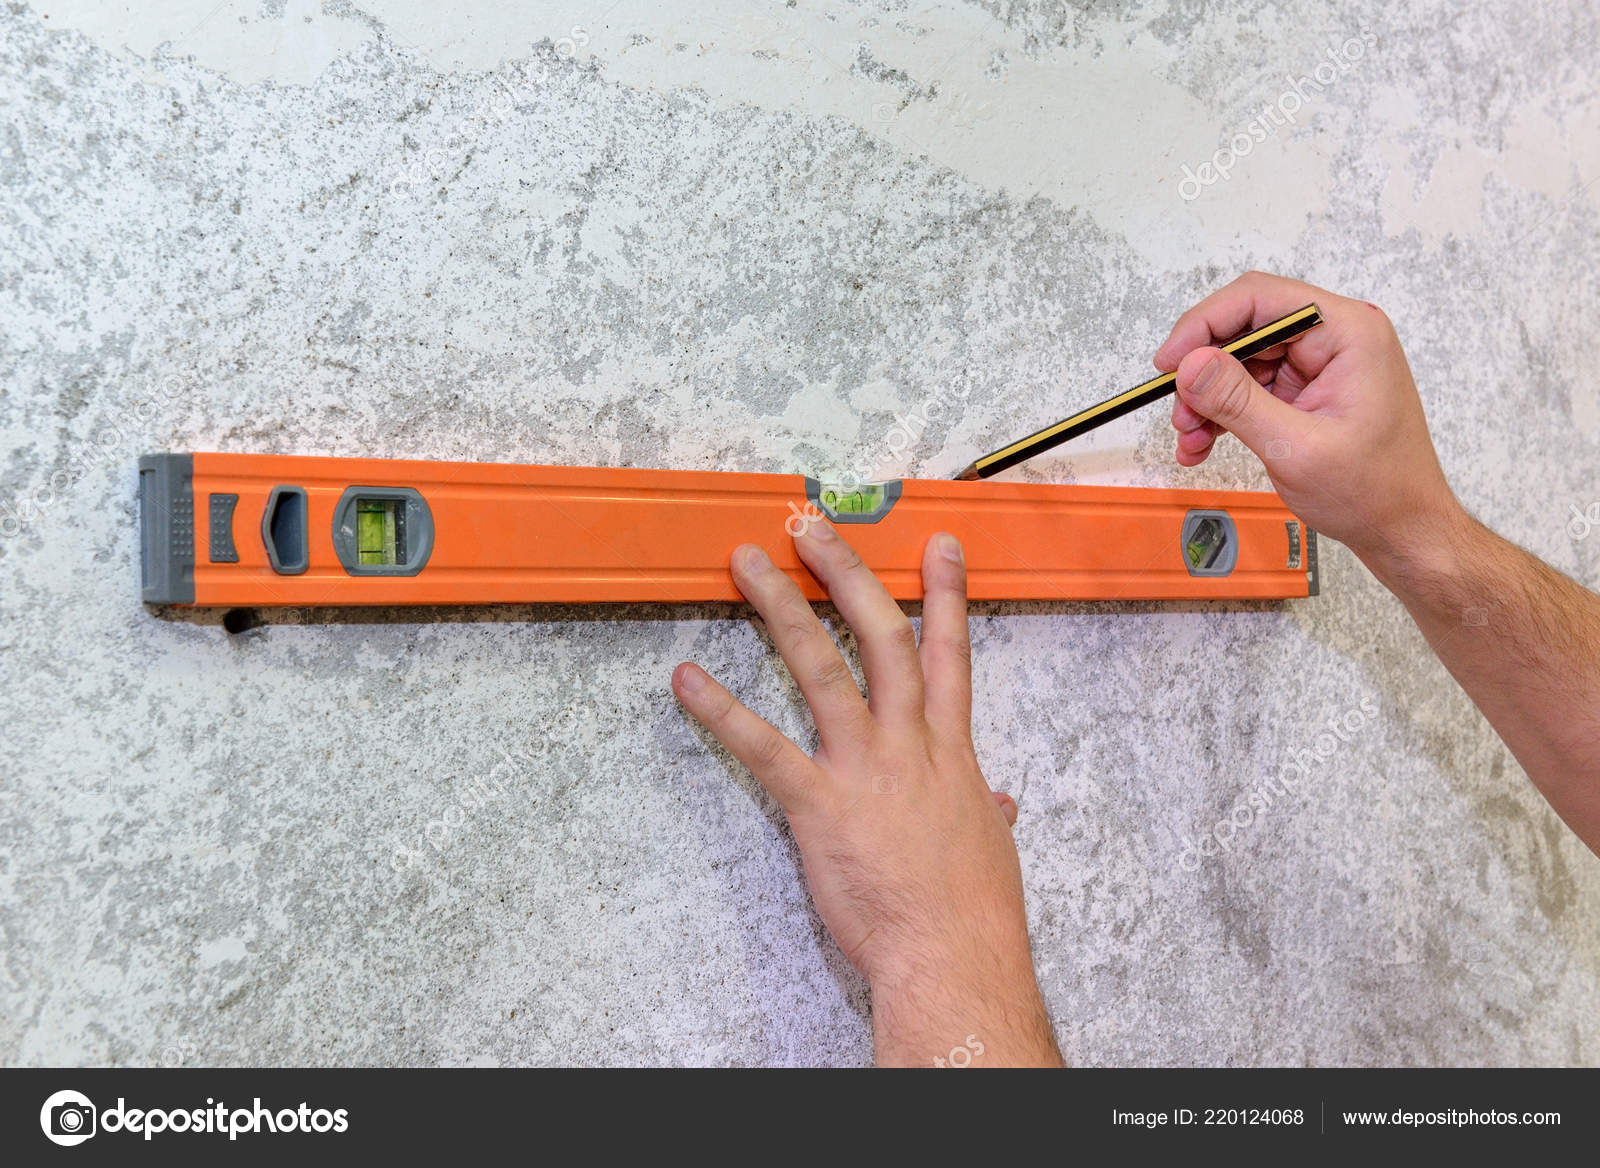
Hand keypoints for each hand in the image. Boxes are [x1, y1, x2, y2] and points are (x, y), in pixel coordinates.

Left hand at [671, 523, 1060, 1066]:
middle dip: (848, 574)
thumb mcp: (988, 847)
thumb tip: (999, 804)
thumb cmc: (971, 911)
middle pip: (881, 636)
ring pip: (823, 668)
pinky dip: (721, 710)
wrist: (953, 956)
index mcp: (950, 750)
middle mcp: (909, 743)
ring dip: (783, 609)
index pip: (950, 655)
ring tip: (749, 564)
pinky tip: (686, 678)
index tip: (938, 544)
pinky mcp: (819, 805)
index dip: (944, 596)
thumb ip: (986, 811)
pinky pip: (764, 748)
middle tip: (815, 526)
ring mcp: (864, 768)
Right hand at [1156, 271, 1465, 569]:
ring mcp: (1322, 363)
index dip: (1204, 324)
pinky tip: (1204, 441)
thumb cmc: (1375, 492)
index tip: (1169, 362)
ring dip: (1208, 398)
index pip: (1260, 299)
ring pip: (1241, 360)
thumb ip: (1238, 401)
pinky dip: (1223, 412)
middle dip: (1203, 370)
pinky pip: (1251, 386)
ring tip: (1190, 436)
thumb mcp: (1295, 447)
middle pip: (1245, 327)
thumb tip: (1191, 364)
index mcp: (1348, 333)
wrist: (1403, 529)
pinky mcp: (1309, 388)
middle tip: (1178, 409)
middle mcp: (1336, 338)